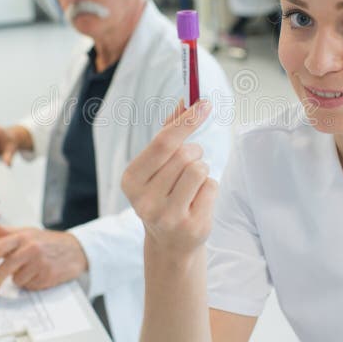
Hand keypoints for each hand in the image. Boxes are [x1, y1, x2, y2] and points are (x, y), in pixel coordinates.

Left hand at [0, 221, 88, 295]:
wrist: (76, 249)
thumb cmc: (48, 242)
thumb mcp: (28, 233)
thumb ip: (7, 232)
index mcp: (23, 236)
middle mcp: (31, 248)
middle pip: (5, 268)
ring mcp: (40, 262)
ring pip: (17, 280)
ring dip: (21, 280)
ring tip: (32, 270)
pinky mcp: (48, 274)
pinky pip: (30, 286)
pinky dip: (32, 284)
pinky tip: (41, 274)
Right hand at [122, 99, 216, 255]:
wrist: (170, 242)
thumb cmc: (163, 192)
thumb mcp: (158, 164)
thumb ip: (169, 131)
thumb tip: (185, 99)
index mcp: (131, 180)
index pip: (163, 143)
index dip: (186, 121)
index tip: (204, 104)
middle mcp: (145, 200)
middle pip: (184, 155)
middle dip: (194, 151)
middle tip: (190, 161)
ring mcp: (168, 216)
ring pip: (200, 169)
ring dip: (202, 169)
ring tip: (192, 183)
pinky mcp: (192, 226)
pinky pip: (211, 187)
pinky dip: (209, 187)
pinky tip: (198, 200)